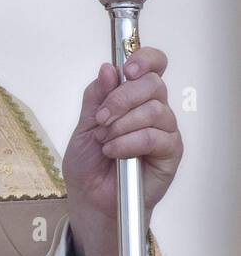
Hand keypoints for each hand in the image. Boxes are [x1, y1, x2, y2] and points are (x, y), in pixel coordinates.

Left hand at [61, 45, 182, 255]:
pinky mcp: (170, 153)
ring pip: (154, 110)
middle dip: (121, 98)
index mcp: (133, 96)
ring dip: (122, 124)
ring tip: (105, 141)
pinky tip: (115, 152)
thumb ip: (96, 96)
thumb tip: (108, 69)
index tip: (127, 68)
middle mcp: (154, 109)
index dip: (145, 59)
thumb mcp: (84, 123)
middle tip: (101, 118)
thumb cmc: (89, 160)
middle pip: (153, 84)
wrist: (91, 196)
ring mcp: (164, 130)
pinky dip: (129, 142)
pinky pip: (155, 137)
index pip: (153, 65)